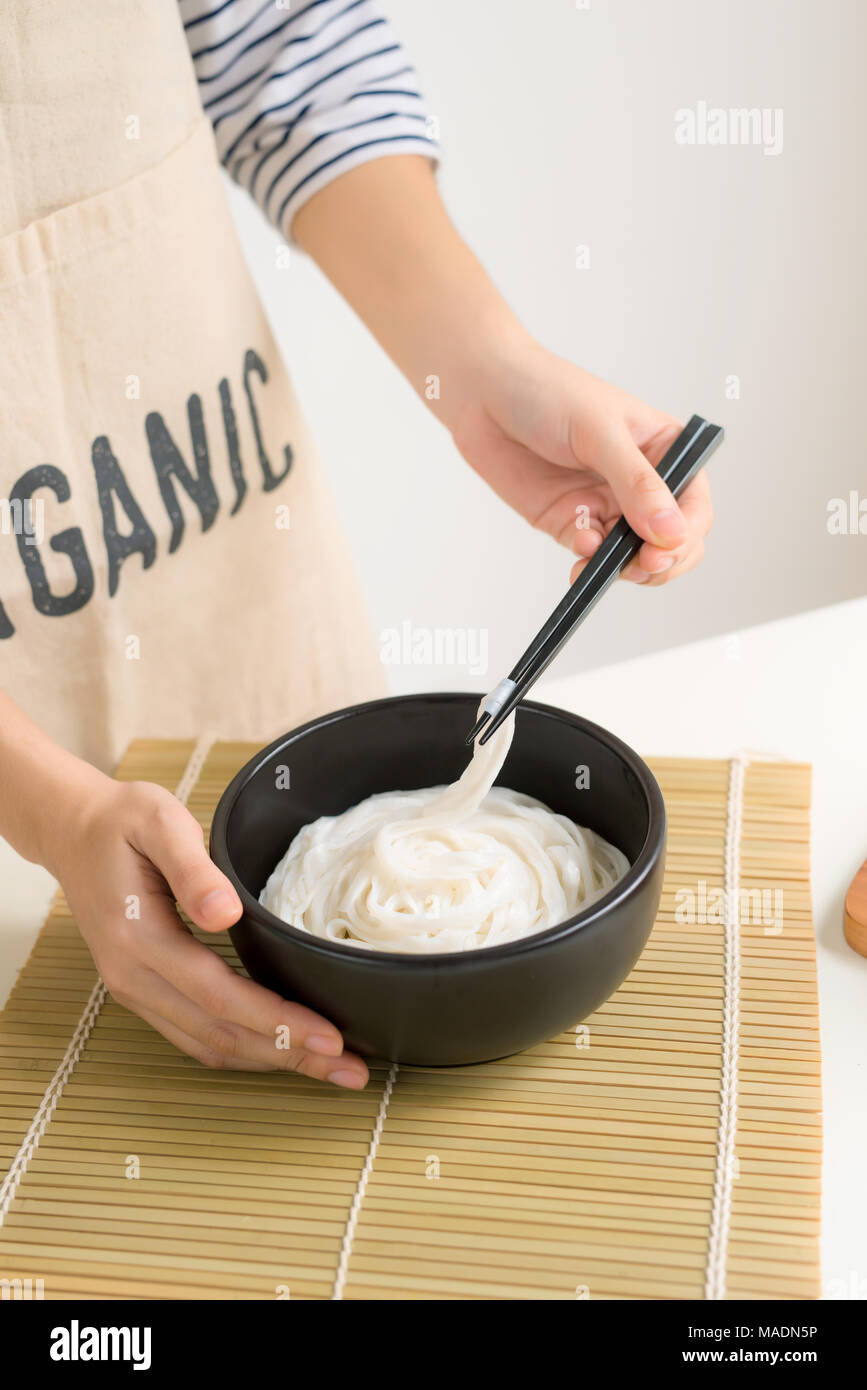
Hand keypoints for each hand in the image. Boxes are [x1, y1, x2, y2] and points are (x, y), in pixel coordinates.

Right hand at [48, 773, 368, 1087]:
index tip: (328, 1035)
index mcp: (139, 938)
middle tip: (349, 1069)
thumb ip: (191, 868)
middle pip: (220, 1035)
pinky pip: (196, 1036)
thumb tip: (224, 913)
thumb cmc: (120, 821)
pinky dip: (244, 1049)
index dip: (276, 1022)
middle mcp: (133, 977)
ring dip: (272, 1061)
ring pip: (209, 1046)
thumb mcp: (157, 822)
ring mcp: (135, 990)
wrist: (72, 832)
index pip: (219, 996)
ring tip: (330, 1066)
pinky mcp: (143, 990)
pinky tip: (281, 1049)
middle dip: (289, 1055)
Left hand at [291, 156, 711, 584]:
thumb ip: (636, 484)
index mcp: (664, 450)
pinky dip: (589, 560)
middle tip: (642, 567)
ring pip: (633, 556)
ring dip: (623, 567)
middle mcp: (640, 482)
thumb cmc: (547, 392)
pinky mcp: (571, 521)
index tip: (664, 550)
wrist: (482, 394)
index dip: (687, 533)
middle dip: (663, 561)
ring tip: (603, 563)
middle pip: (672, 540)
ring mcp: (605, 504)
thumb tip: (671, 532)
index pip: (694, 503)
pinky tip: (578, 548)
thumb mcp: (599, 432)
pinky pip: (592, 554)